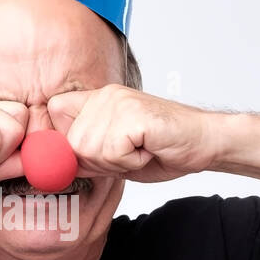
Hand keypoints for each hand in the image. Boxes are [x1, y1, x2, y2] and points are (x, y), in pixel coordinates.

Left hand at [46, 85, 220, 182]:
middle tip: (129, 154)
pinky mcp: (134, 114)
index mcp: (99, 99)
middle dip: (98, 161)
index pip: (55, 110)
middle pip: (72, 142)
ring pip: (90, 149)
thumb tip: (56, 165)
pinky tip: (148, 149)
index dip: (66, 139)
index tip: (94, 153)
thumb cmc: (164, 149)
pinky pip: (113, 151)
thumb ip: (87, 154)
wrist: (204, 142)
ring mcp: (119, 102)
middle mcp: (106, 95)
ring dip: (117, 163)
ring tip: (140, 150)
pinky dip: (131, 162)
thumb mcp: (115, 155)